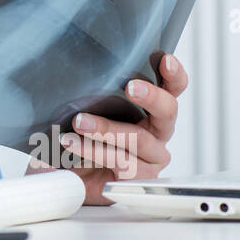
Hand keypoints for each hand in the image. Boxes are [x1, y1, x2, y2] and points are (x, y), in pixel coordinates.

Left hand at [28, 53, 188, 205]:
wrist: (65, 178)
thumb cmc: (82, 139)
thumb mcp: (85, 111)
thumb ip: (91, 93)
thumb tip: (76, 70)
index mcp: (151, 112)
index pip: (173, 89)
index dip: (173, 75)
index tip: (165, 60)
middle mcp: (157, 134)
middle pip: (168, 112)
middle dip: (151, 96)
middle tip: (130, 87)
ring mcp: (150, 159)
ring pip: (138, 138)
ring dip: (106, 128)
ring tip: (80, 122)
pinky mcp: (137, 179)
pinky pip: (121, 162)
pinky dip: (94, 151)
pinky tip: (73, 144)